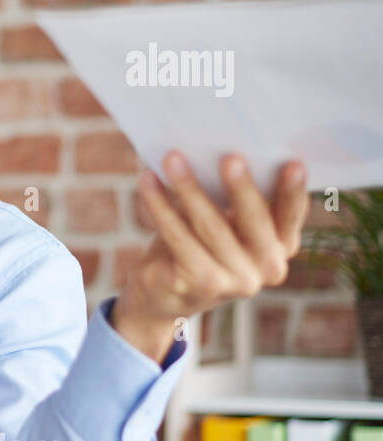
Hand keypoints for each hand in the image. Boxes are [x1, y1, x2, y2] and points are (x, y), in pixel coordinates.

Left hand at [112, 151, 308, 362]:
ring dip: (189, 188)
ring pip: (210, 226)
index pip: (291, 215)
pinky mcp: (198, 283)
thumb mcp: (226, 222)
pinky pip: (177, 236)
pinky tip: (148, 181)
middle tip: (230, 157)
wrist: (162, 294)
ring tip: (173, 158)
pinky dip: (160, 205)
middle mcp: (267, 268)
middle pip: (254, 221)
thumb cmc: (198, 244)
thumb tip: (219, 146)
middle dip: (241, 187)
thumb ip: (235, 198)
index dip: (292, 191)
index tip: (292, 163)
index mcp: (281, 246)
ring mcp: (234, 280)